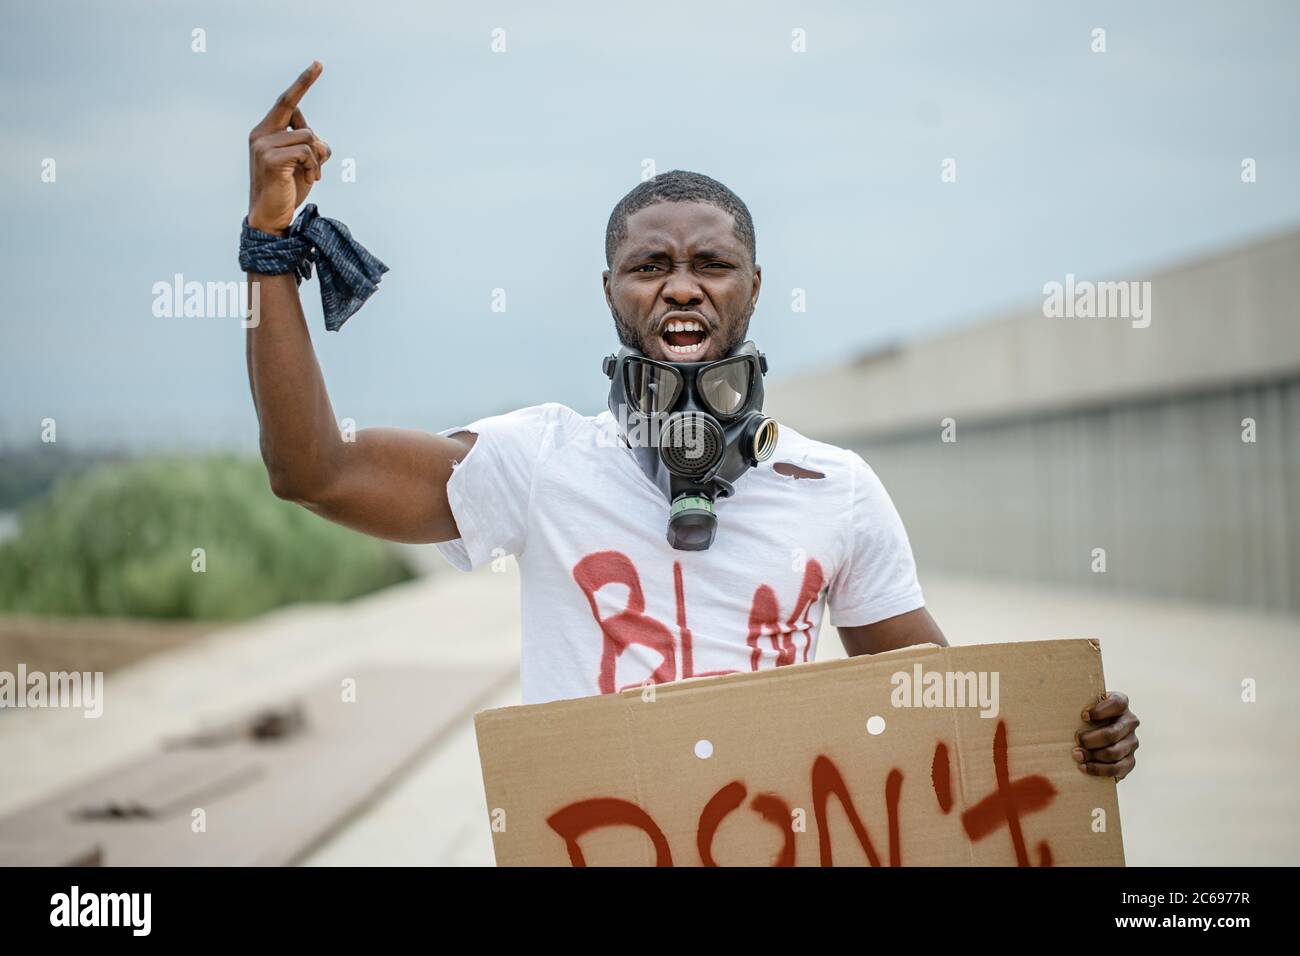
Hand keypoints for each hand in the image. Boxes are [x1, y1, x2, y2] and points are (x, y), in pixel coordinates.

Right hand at [247, 61, 331, 234]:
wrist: (271, 217)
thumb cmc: (287, 190)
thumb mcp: (303, 164)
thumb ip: (311, 147)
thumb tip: (320, 141)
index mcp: (266, 132)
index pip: (286, 102)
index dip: (303, 83)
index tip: (318, 64)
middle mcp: (261, 134)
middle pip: (296, 113)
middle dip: (309, 105)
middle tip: (316, 109)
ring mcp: (263, 145)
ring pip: (309, 137)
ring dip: (318, 159)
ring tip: (311, 176)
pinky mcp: (270, 159)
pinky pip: (307, 152)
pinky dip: (315, 167)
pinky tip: (310, 180)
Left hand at [1073, 691, 1139, 780]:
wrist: (1094, 734)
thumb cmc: (1084, 717)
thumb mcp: (1083, 706)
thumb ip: (1076, 705)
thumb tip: (1055, 712)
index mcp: (1121, 703)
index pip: (1118, 703)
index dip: (1101, 711)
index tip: (1083, 716)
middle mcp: (1129, 722)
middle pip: (1112, 733)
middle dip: (1090, 739)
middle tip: (1076, 740)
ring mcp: (1131, 742)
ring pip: (1114, 752)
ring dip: (1093, 755)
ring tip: (1076, 755)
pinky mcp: (1130, 760)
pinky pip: (1117, 768)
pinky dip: (1098, 769)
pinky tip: (1084, 767)